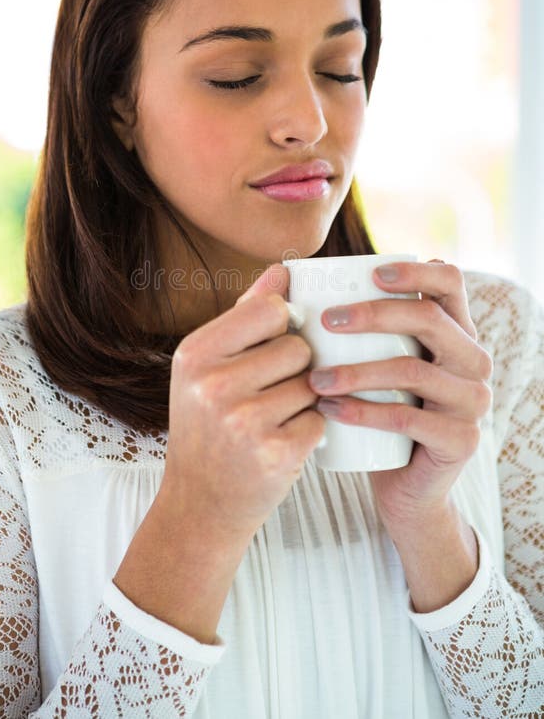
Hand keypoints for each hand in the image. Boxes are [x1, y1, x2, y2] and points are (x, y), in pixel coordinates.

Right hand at [162, 263, 324, 542]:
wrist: (199, 504)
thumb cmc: (207, 426)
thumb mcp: (208, 368)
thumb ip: (245, 317)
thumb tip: (283, 270)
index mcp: (195, 354)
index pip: (270, 309)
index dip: (283, 326)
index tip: (273, 346)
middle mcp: (214, 385)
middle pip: (298, 347)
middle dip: (295, 367)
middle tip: (269, 394)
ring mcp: (245, 422)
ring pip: (313, 382)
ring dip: (305, 399)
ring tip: (274, 418)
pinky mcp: (276, 455)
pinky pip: (321, 419)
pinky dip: (311, 430)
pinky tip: (284, 442)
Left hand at [307, 259, 492, 532]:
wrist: (404, 486)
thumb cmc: (378, 413)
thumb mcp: (372, 363)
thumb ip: (351, 324)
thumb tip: (285, 275)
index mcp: (456, 332)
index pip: (451, 282)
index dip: (416, 272)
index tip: (372, 273)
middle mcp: (473, 360)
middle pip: (429, 319)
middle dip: (374, 314)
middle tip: (327, 321)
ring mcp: (472, 401)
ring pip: (413, 370)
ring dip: (357, 370)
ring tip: (315, 378)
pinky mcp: (461, 440)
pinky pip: (408, 418)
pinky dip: (363, 412)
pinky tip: (329, 409)